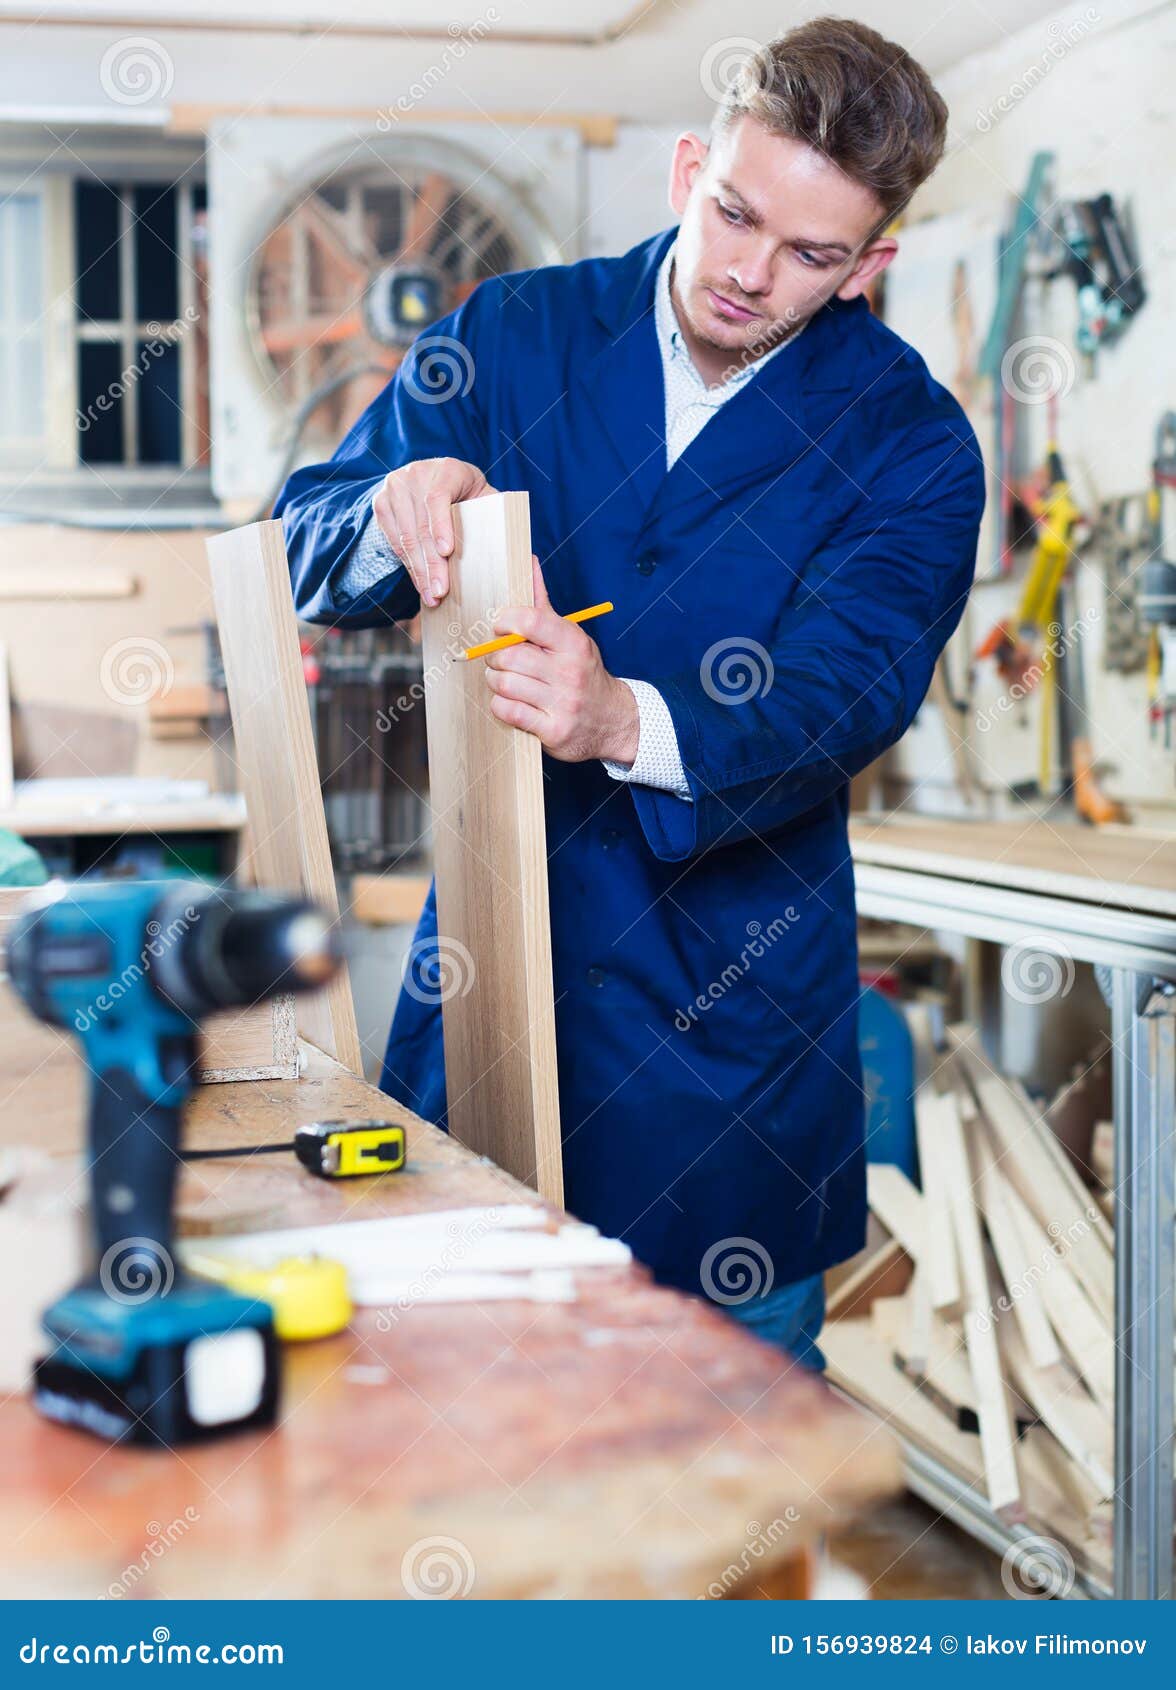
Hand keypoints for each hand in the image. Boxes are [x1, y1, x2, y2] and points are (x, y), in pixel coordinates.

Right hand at [372, 457, 496, 607]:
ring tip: (432, 595)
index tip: (447, 552)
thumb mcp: (485, 495)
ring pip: (405, 537)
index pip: (438, 497)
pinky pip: (394, 541)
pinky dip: (408, 566)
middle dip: (432, 563)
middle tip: (441, 592)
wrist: (432, 478)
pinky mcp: (381, 503)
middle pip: (421, 525)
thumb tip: (523, 550)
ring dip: (419, 571)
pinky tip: (420, 583)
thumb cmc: (467, 493)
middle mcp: (416, 474)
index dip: (441, 525)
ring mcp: (395, 488)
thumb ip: (498, 513)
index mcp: (447, 469)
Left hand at [485, 559, 638, 764]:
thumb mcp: (570, 637)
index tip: (500, 627)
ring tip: (506, 680)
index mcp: (573, 643)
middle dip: (496, 657)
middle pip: (509, 655)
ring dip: (496, 682)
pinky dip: (501, 705)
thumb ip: (543, 603)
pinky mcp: (553, 730)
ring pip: (504, 684)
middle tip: (500, 660)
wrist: (612, 720)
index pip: (530, 621)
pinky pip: (508, 711)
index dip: (504, 621)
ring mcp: (562, 703)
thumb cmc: (582, 672)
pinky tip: (512, 702)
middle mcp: (570, 672)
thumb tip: (528, 562)